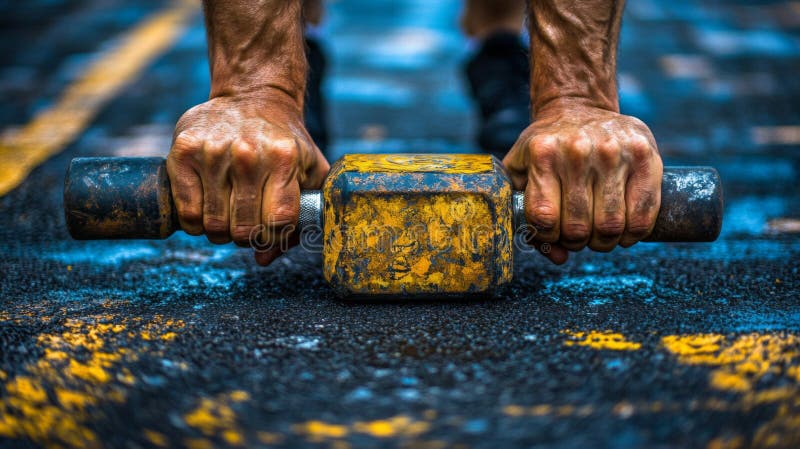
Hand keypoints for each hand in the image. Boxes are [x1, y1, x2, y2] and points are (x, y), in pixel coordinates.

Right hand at [166, 89, 328, 264]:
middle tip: (245, 225)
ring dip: (220, 232)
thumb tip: (264, 258)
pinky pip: (187, 211)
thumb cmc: (285, 142)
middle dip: (246, 237)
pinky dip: (196, 223)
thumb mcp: (309, 171)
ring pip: (213, 225)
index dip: (272, 238)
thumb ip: (300, 217)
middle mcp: (248, 154)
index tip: (268, 233)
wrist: (253, 96)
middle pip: (243, 229)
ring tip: (227, 216)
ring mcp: (213, 151)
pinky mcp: (184, 150)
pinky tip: (206, 209)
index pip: (277, 222)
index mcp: (284, 159)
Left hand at [503, 102, 662, 263]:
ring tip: (601, 233)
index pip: (545, 219)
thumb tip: (557, 256)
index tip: (554, 232)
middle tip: (580, 236)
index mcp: (543, 154)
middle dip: (578, 242)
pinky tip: (625, 229)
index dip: (549, 237)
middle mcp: (578, 151)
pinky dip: (634, 232)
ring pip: (612, 225)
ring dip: (606, 241)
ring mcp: (614, 151)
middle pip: (580, 227)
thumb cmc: (547, 148)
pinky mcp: (645, 154)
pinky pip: (645, 212)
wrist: (579, 107)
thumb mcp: (522, 171)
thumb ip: (526, 215)